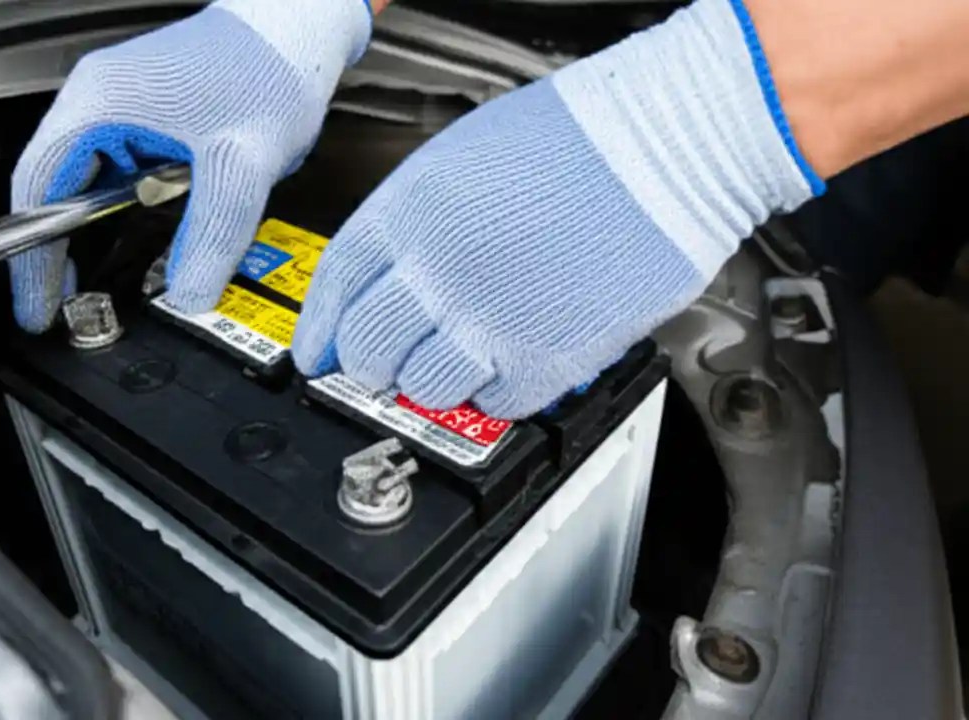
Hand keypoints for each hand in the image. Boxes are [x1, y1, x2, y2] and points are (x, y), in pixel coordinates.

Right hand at [9, 0, 371, 331]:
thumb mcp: (243, 164)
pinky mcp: (147, 114)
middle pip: (53, 187)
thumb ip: (212, 236)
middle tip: (63, 305)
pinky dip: (125, 209)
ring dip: (94, 230)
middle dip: (56, 250)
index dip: (31, 256)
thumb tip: (189, 294)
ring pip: (89, 183)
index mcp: (101, 102)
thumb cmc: (271, 64)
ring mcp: (121, 105)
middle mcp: (100, 99)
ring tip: (95, 281)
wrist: (302, 27)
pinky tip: (143, 235)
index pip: (38, 188)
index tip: (37, 305)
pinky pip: (120, 172)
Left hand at [293, 0, 822, 418]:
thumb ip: (415, 221)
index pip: (336, 289)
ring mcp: (490, 319)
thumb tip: (387, 277)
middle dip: (369, 365)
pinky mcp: (546, 358)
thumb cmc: (580, 136)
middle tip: (383, 367)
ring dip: (430, 385)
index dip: (322, 330)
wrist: (670, 144)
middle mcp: (439, 269)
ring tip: (455, 362)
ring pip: (423, 390)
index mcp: (410, 210)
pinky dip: (494, 394)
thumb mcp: (461, 157)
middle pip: (369, 349)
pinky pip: (495, 404)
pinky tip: (508, 363)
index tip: (319, 353)